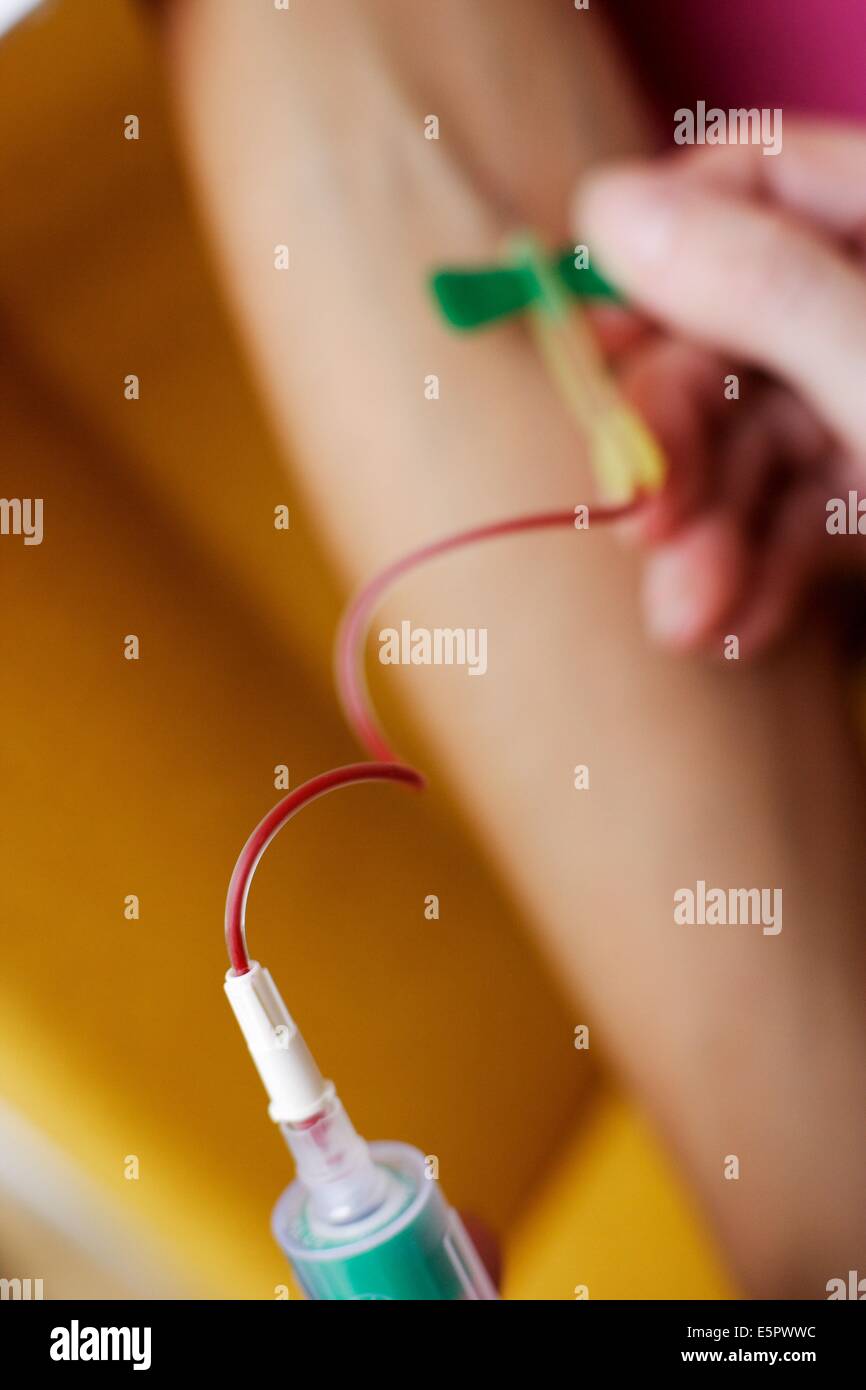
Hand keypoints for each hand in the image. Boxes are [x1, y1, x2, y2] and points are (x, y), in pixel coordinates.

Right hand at [576, 120, 865, 654]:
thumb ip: (765, 288)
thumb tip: (609, 207)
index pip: (757, 178)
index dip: (656, 248)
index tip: (585, 333)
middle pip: (734, 335)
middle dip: (677, 447)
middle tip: (636, 527)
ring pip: (755, 441)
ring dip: (707, 536)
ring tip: (689, 622)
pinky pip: (800, 512)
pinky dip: (762, 571)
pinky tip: (738, 628)